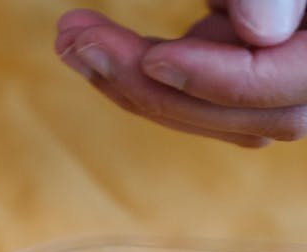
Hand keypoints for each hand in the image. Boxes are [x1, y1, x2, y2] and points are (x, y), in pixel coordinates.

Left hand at [55, 0, 306, 147]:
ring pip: (208, 117)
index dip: (218, 78)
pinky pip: (191, 102)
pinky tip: (89, 49)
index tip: (155, 58)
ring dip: (128, 83)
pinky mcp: (244, 81)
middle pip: (243, 115)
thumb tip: (262, 30)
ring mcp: (281, 86)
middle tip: (76, 39)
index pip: (288, 85)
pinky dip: (138, 78)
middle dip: (150, 85)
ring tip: (69, 39)